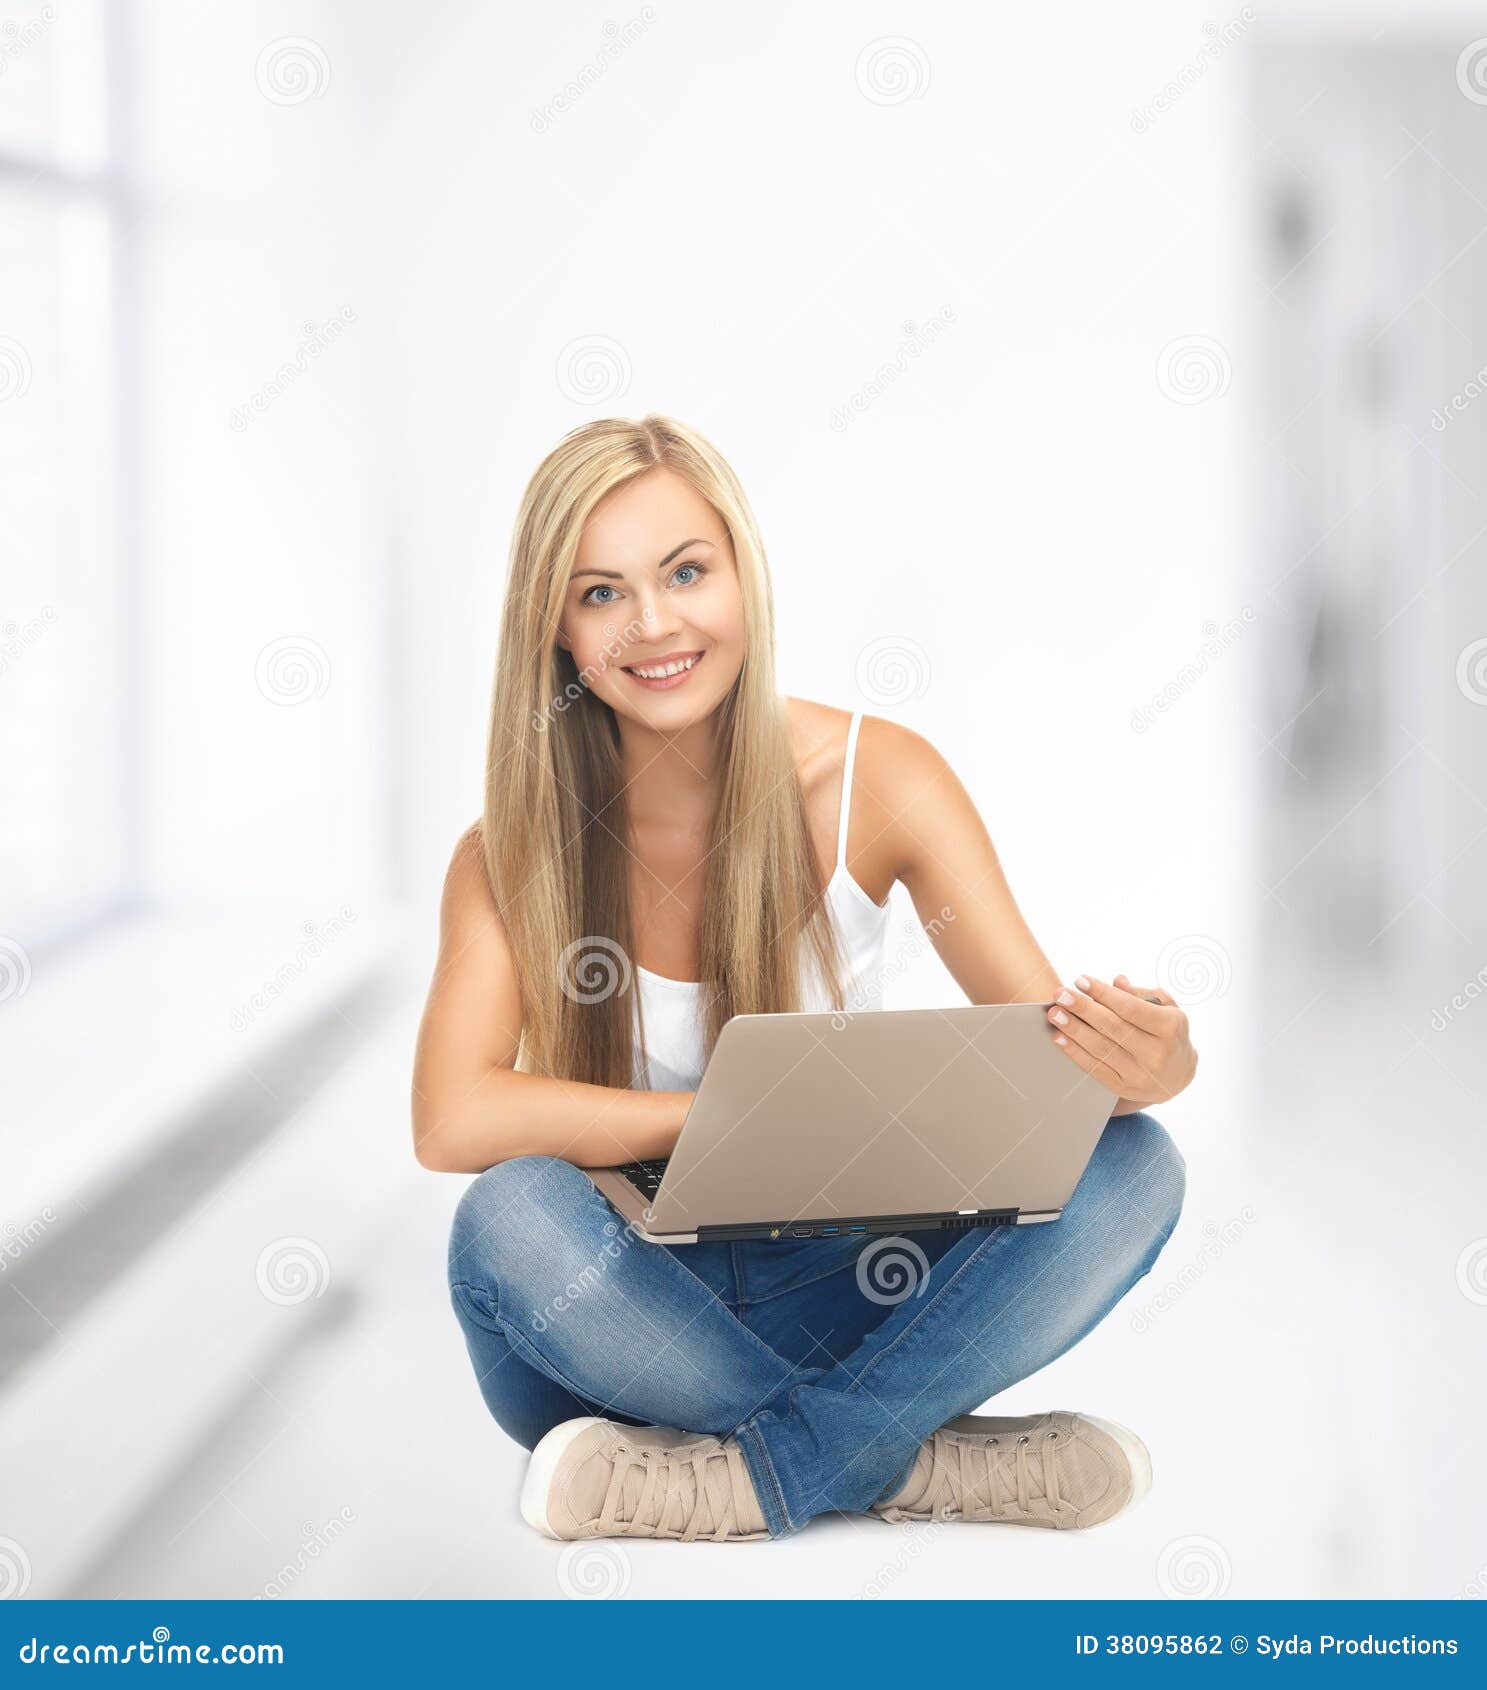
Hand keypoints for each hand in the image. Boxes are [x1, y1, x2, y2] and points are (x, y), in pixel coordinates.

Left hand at [1044, 972, 1196, 1104]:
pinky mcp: (1124, 1088)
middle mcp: (1157, 1053)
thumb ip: (1142, 993)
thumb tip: (1117, 981)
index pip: (1130, 1008)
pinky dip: (1074, 1052)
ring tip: (1055, 1014)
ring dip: (1074, 1030)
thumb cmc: (1167, 1033)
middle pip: (1112, 1027)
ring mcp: (1140, 1074)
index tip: (1080, 980)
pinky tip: (1059, 1038)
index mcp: (1170, 1027)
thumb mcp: (1167, 1008)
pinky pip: (1095, 1068)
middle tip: (1060, 994)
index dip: (1103, 993)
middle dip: (1083, 1009)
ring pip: (1101, 1049)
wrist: (1177, 1076)